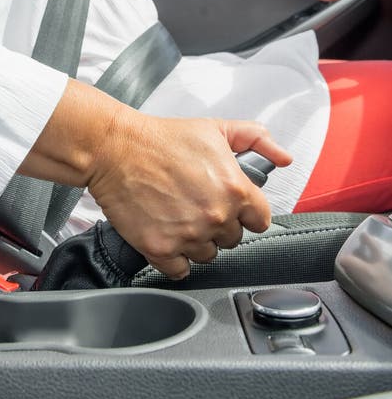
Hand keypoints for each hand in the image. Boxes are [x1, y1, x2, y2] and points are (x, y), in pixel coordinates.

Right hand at [88, 112, 291, 279]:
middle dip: (219, 224)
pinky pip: (181, 270)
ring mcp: (188, 236)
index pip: (260, 220)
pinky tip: (167, 233)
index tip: (231, 205)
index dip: (245, 212)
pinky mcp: (161, 249)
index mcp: (234, 189)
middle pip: (233, 239)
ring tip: (179, 215)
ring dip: (197, 241)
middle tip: (197, 203)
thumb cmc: (161, 138)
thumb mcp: (215, 128)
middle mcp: (215, 216)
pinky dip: (175, 258)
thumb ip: (255, 139)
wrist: (115, 148)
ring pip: (208, 255)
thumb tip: (283, 158)